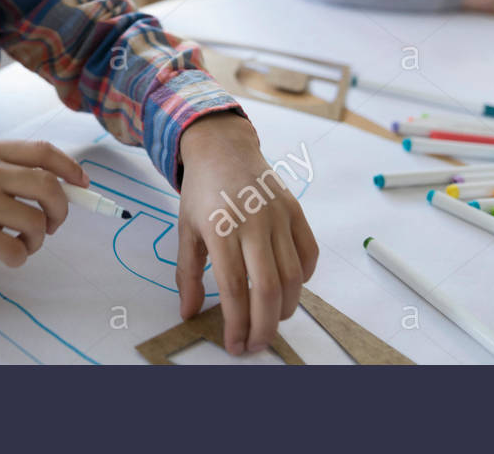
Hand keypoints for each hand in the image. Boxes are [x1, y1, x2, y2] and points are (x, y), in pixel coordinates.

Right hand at [0, 139, 88, 275]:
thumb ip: (10, 173)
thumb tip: (65, 188)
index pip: (42, 152)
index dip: (70, 168)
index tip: (82, 185)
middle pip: (47, 185)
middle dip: (60, 210)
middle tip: (52, 224)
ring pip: (36, 222)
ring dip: (37, 239)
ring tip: (22, 243)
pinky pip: (17, 250)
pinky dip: (19, 258)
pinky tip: (3, 255)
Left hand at [175, 113, 318, 354]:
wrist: (223, 147)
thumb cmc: (202, 192)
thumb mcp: (185, 230)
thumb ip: (187, 274)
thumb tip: (189, 314)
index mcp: (220, 230)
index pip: (234, 289)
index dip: (237, 324)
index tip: (235, 345)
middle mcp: (253, 223)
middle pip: (268, 289)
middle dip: (264, 327)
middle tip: (256, 345)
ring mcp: (278, 216)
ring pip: (293, 277)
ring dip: (285, 308)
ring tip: (270, 321)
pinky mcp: (295, 210)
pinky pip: (308, 254)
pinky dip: (303, 279)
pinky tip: (288, 289)